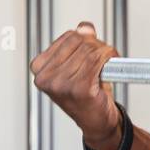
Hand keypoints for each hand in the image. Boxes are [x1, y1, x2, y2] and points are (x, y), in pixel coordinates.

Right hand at [30, 22, 120, 149]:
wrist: (96, 122)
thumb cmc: (86, 95)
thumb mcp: (76, 65)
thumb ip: (78, 43)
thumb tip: (84, 27)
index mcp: (39, 68)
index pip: (68, 37)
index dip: (86, 40)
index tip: (92, 49)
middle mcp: (46, 77)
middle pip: (79, 42)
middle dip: (97, 46)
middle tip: (103, 57)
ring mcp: (61, 84)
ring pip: (90, 50)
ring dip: (105, 53)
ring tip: (107, 64)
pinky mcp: (79, 88)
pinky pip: (97, 60)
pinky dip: (109, 58)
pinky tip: (110, 67)